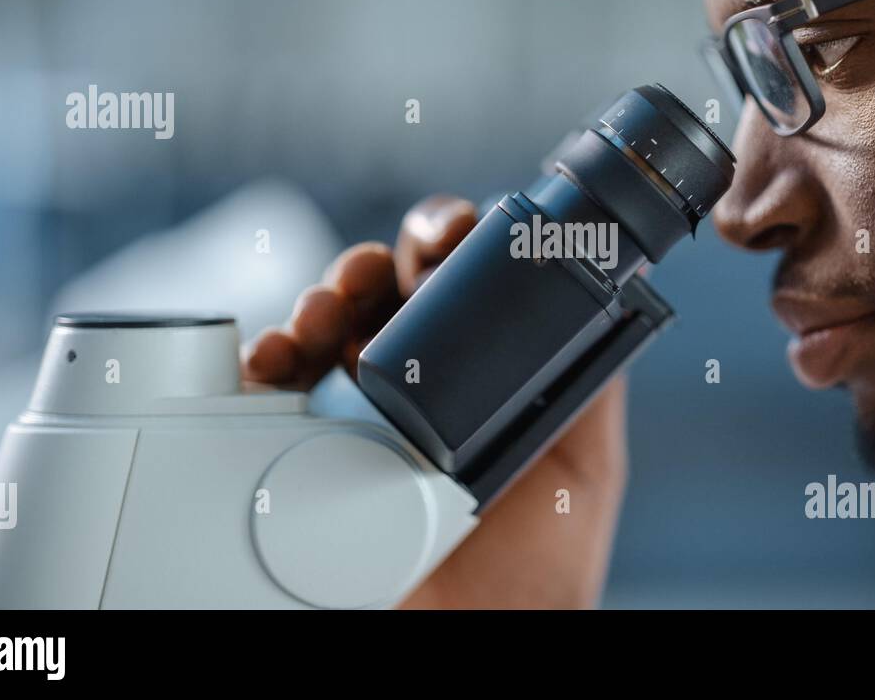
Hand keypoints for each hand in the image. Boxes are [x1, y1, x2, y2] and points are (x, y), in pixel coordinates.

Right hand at [242, 194, 628, 607]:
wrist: (472, 638)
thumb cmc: (536, 566)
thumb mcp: (584, 458)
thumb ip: (592, 380)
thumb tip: (613, 292)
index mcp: (474, 371)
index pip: (449, 280)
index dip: (440, 242)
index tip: (444, 238)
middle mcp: (409, 383)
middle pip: (379, 288)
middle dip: (371, 264)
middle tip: (371, 276)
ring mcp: (350, 416)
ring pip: (323, 323)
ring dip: (318, 298)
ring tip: (320, 317)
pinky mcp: (298, 451)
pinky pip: (267, 386)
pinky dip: (261, 356)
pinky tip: (271, 357)